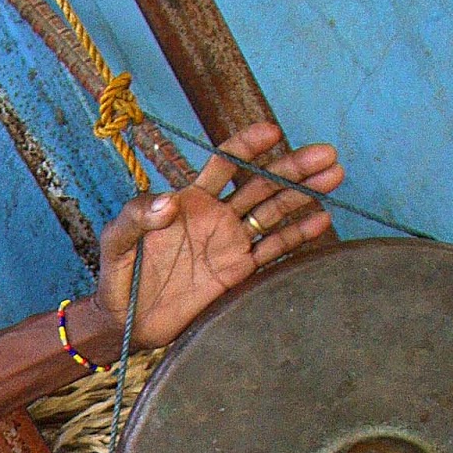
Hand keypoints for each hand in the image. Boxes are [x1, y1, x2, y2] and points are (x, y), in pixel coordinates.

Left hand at [93, 123, 344, 349]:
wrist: (128, 321)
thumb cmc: (118, 274)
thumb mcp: (117, 241)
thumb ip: (137, 216)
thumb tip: (169, 203)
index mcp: (190, 200)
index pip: (224, 163)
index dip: (248, 145)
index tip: (272, 131)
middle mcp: (216, 216)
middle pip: (261, 183)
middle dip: (292, 167)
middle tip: (326, 155)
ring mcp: (230, 243)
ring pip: (273, 212)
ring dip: (303, 194)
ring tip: (335, 176)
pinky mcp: (238, 272)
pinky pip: (272, 250)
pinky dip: (296, 236)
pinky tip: (321, 220)